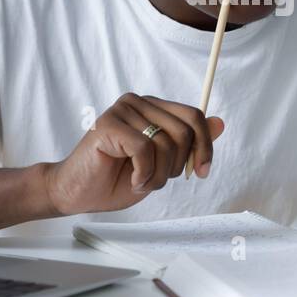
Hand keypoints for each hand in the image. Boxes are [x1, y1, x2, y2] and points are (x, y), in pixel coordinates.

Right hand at [43, 93, 224, 216]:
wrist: (77, 193)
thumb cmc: (117, 179)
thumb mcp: (163, 164)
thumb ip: (189, 143)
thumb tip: (220, 122)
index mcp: (153, 108)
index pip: (194, 117)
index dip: (205, 146)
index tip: (202, 172)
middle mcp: (138, 102)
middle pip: (184, 131)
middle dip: (178, 166)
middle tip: (156, 180)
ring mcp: (121, 110)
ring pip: (165, 143)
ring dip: (158, 175)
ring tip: (141, 181)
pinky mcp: (107, 124)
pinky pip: (144, 150)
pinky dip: (144, 174)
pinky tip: (132, 180)